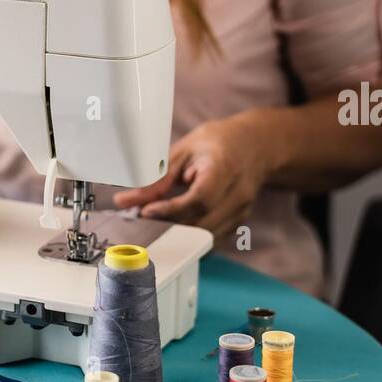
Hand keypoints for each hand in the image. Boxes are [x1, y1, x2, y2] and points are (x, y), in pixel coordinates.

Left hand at [113, 116, 270, 241]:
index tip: (146, 211)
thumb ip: (157, 179)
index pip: (200, 198)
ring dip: (177, 235)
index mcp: (225, 167)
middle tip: (141, 220)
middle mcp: (238, 193)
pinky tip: (172, 227)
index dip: (171, 210)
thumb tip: (125, 201)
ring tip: (153, 224)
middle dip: (168, 225)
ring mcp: (241, 211)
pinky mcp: (238, 222)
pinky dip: (190, 237)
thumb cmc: (218, 143)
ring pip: (205, 236)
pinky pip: (210, 239)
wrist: (255, 145)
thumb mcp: (184, 151)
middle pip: (201, 222)